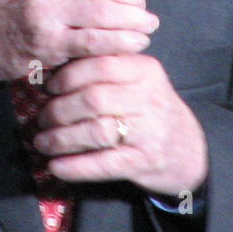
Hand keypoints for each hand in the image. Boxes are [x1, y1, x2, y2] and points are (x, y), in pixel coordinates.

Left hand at [33, 53, 208, 197]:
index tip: (50, 87)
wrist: (191, 149)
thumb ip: (107, 70)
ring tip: (43, 143)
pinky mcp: (145, 162)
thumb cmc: (152, 110)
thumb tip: (54, 70)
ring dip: (61, 139)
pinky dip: (76, 167)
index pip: (101, 64)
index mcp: (145, 70)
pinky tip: (57, 167)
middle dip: (59, 110)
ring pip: (95, 132)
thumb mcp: (139, 80)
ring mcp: (149, 131)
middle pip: (93, 99)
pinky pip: (104, 164)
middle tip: (42, 118)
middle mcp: (149, 98)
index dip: (69, 76)